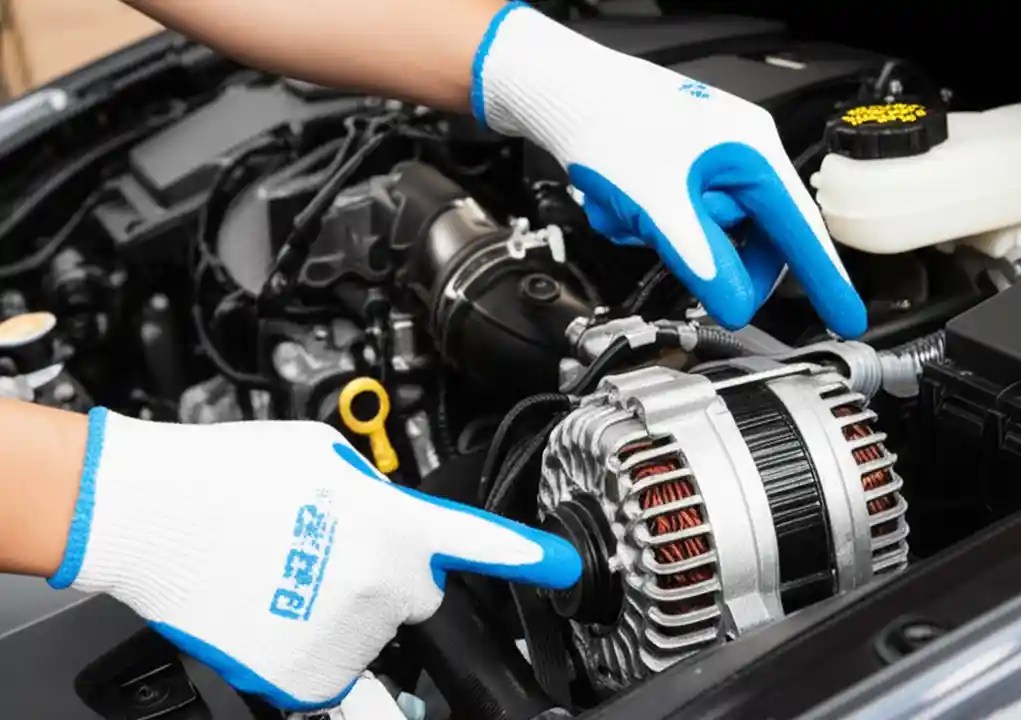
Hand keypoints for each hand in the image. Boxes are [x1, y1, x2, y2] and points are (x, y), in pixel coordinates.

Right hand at [47, 409, 579, 711]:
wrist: (151, 514)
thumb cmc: (229, 473)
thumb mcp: (327, 454)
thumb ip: (380, 492)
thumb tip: (393, 514)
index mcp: (392, 522)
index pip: (480, 542)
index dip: (529, 558)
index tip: (564, 569)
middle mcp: (381, 583)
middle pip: (417, 594)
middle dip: (389, 576)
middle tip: (328, 551)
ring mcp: (345, 636)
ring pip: (372, 631)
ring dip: (345, 609)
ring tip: (284, 572)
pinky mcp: (303, 677)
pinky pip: (334, 668)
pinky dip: (312, 645)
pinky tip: (274, 607)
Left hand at [472, 2, 866, 337]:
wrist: (560, 92)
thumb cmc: (610, 121)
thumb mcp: (660, 204)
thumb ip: (703, 260)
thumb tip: (735, 304)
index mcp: (752, 154)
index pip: (801, 231)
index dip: (825, 279)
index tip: (845, 315)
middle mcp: (739, 155)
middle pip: (753, 240)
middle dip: (712, 256)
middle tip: (682, 261)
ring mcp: (708, 162)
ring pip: (709, 234)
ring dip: (668, 238)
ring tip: (633, 214)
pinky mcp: (679, 169)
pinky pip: (681, 219)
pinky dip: (650, 223)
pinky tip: (623, 204)